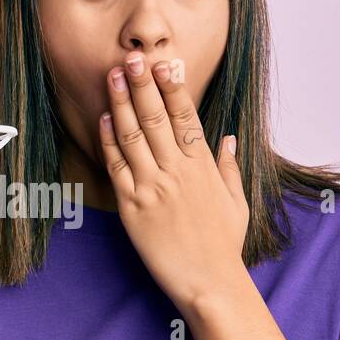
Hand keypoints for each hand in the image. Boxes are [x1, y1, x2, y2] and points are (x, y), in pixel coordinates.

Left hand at [97, 51, 250, 315]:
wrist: (209, 282)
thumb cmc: (224, 245)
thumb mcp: (235, 202)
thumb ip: (228, 166)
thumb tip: (226, 137)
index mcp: (203, 166)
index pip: (186, 117)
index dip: (174, 87)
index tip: (165, 63)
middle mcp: (178, 172)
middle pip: (157, 118)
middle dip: (142, 84)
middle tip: (132, 57)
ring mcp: (154, 188)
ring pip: (134, 136)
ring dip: (122, 103)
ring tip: (112, 76)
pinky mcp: (133, 208)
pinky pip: (118, 168)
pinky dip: (110, 141)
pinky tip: (103, 120)